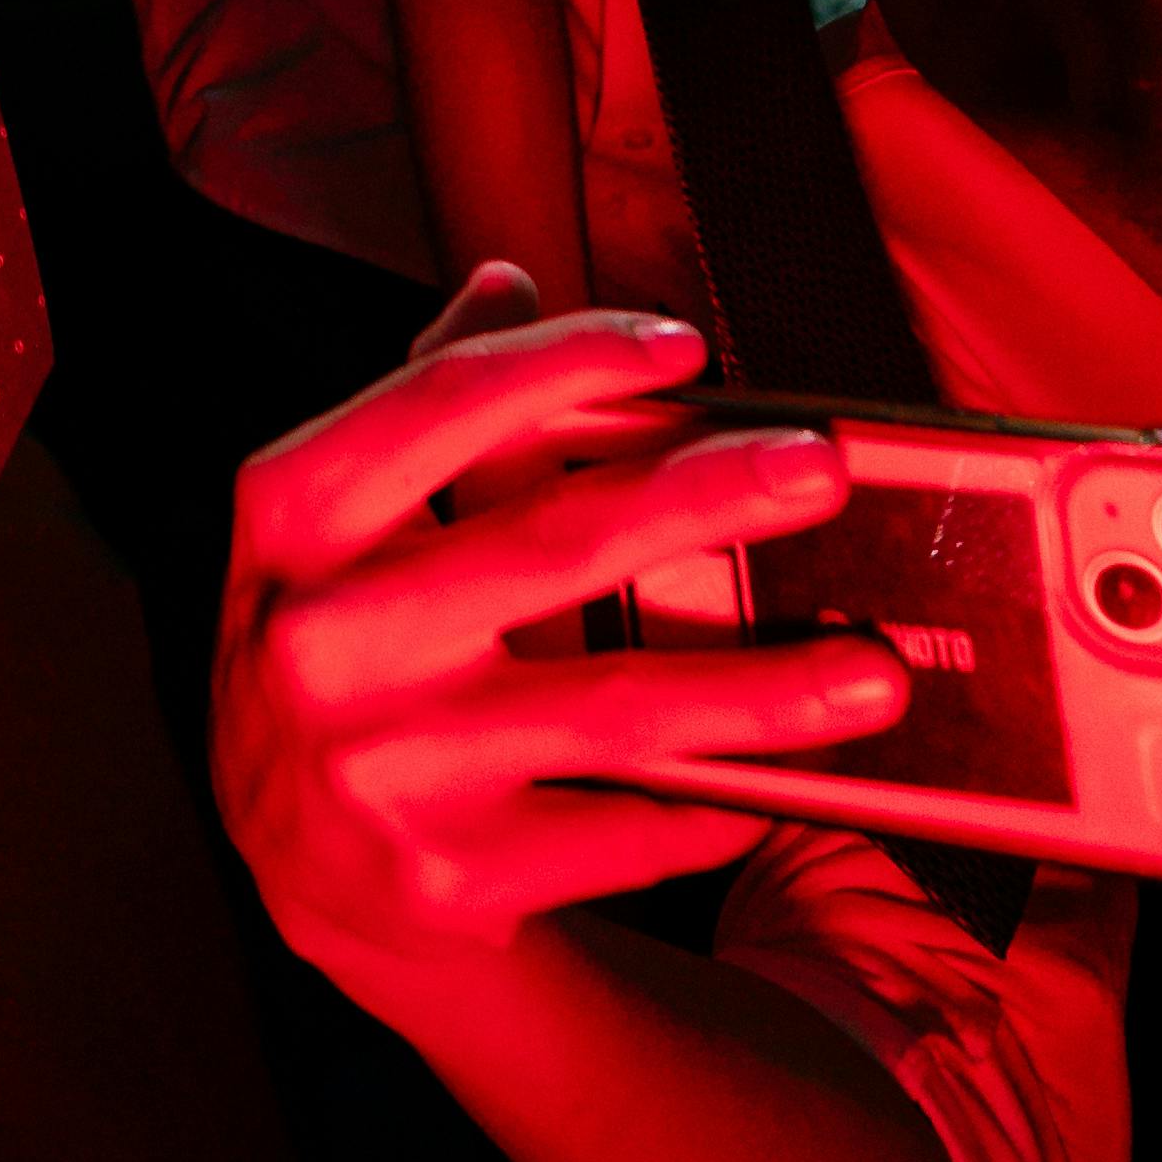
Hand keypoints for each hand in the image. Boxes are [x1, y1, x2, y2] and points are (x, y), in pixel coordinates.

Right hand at [212, 291, 903, 1005]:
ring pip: (616, 709)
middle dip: (703, 499)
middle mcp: (325, 638)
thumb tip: (505, 284)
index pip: (440, 405)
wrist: (289, 869)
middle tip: (817, 469)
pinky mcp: (450, 877)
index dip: (567, 363)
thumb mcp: (335, 525)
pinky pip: (622, 831)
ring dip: (763, 690)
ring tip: (872, 672)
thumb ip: (420, 408)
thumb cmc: (338, 648)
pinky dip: (713, 806)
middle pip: (550, 544)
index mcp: (291, 519)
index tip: (686, 345)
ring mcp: (386, 767)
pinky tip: (783, 782)